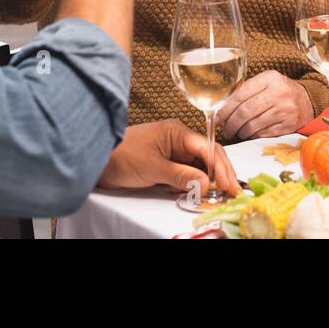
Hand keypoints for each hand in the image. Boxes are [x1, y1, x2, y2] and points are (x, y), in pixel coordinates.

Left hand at [98, 119, 239, 195]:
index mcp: (178, 132)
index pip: (208, 148)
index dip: (222, 168)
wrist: (96, 160)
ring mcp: (173, 151)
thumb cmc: (122, 157)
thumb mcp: (153, 167)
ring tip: (219, 195)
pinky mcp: (166, 164)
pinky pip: (187, 172)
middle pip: (208, 155)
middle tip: (232, 192)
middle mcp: (179, 139)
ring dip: (209, 180)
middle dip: (221, 173)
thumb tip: (206, 184)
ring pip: (199, 165)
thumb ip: (181, 175)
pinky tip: (197, 193)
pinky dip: (194, 183)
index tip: (230, 186)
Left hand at [216, 70, 314, 140]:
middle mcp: (279, 93)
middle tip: (225, 129)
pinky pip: (263, 134)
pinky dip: (253, 135)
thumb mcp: (266, 82)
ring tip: (236, 132)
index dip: (226, 108)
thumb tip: (223, 105)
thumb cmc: (280, 91)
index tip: (218, 117)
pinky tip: (249, 134)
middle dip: (231, 123)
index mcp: (270, 78)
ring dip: (240, 132)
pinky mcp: (288, 125)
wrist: (307, 101)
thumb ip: (247, 89)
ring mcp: (285, 110)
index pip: (241, 94)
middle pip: (246, 112)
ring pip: (253, 125)